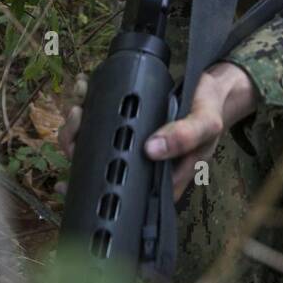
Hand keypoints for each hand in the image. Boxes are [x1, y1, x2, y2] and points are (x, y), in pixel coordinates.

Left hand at [60, 62, 257, 200]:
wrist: (213, 90)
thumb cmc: (211, 112)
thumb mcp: (206, 124)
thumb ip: (185, 136)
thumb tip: (151, 150)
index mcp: (158, 178)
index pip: (118, 192)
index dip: (90, 185)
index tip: (70, 173)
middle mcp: (139, 165)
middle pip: (95, 166)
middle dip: (76, 142)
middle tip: (78, 118)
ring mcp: (130, 144)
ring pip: (90, 141)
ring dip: (77, 122)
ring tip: (79, 102)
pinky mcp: (125, 124)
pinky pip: (97, 119)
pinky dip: (86, 103)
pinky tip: (84, 90)